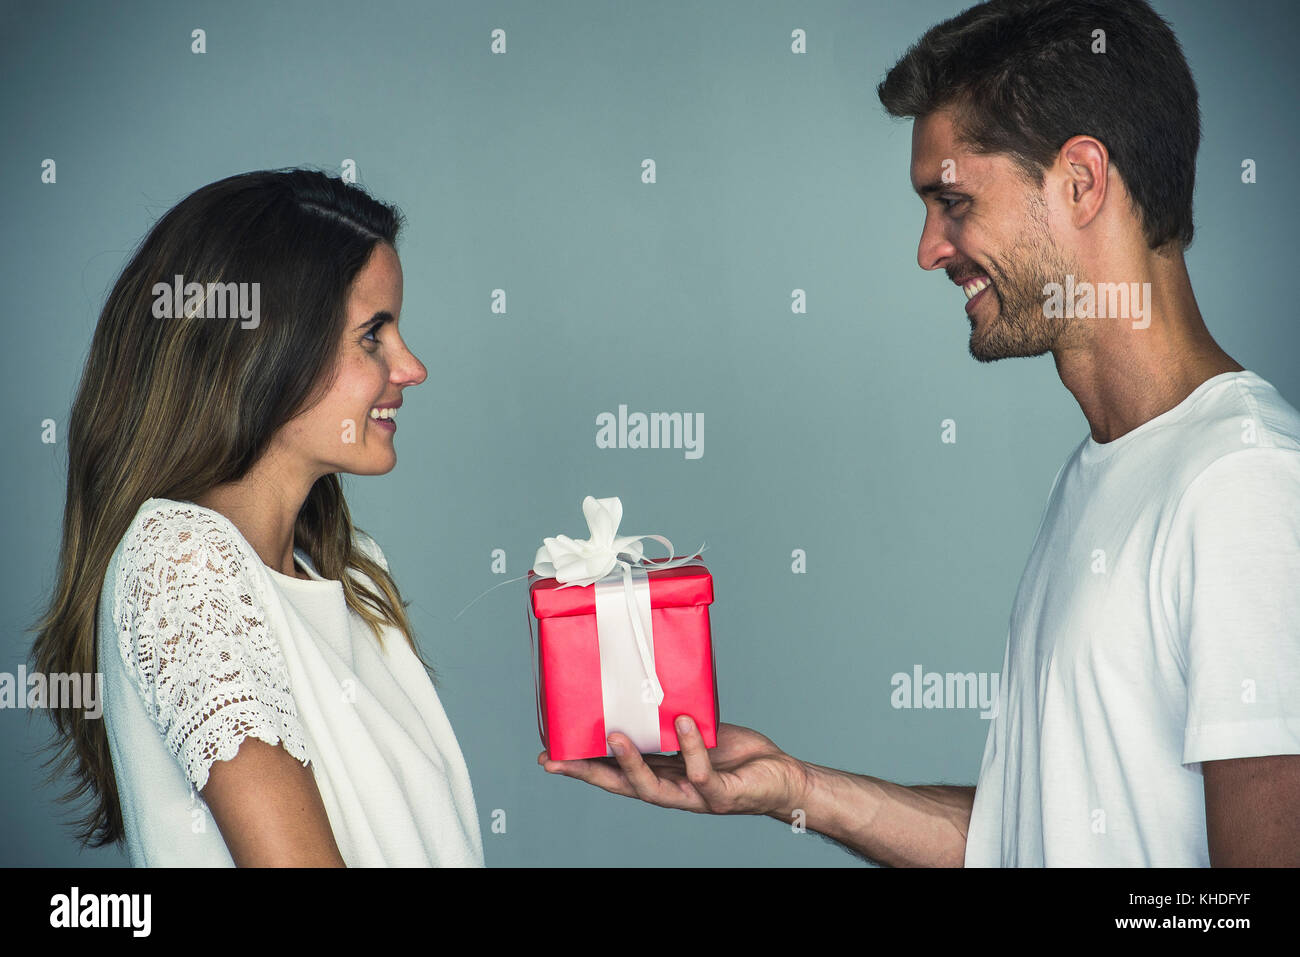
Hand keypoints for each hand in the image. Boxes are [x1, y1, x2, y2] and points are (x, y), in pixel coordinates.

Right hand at [538, 718, 807, 816]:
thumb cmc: (736, 756)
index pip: (613, 773)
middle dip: (588, 773)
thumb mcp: (695, 731)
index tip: (550, 755)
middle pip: (620, 787)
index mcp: (660, 775)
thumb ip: (670, 721)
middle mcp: (671, 790)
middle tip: (558, 759)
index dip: (582, 766)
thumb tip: (642, 687)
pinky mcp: (721, 795)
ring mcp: (694, 796)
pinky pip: (700, 771)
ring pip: (653, 788)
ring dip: (631, 763)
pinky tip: (684, 723)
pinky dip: (691, 747)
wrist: (781, 777)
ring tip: (614, 736)